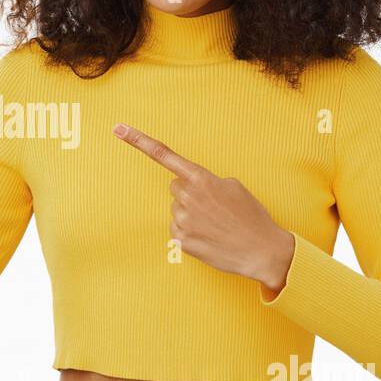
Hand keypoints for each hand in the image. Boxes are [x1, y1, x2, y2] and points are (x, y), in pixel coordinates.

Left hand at [113, 122, 294, 290]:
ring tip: (215, 224)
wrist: (262, 251)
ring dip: (191, 213)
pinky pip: (177, 228)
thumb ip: (208, 181)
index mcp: (201, 178)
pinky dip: (190, 232)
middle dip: (190, 193)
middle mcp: (187, 197)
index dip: (138, 140)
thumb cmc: (251, 217)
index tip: (118, 129)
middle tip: (214, 206)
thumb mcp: (234, 187)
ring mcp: (182, 219)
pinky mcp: (180, 240)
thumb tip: (193, 187)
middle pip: (175, 187)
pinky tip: (209, 237)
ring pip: (177, 209)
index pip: (164, 154)